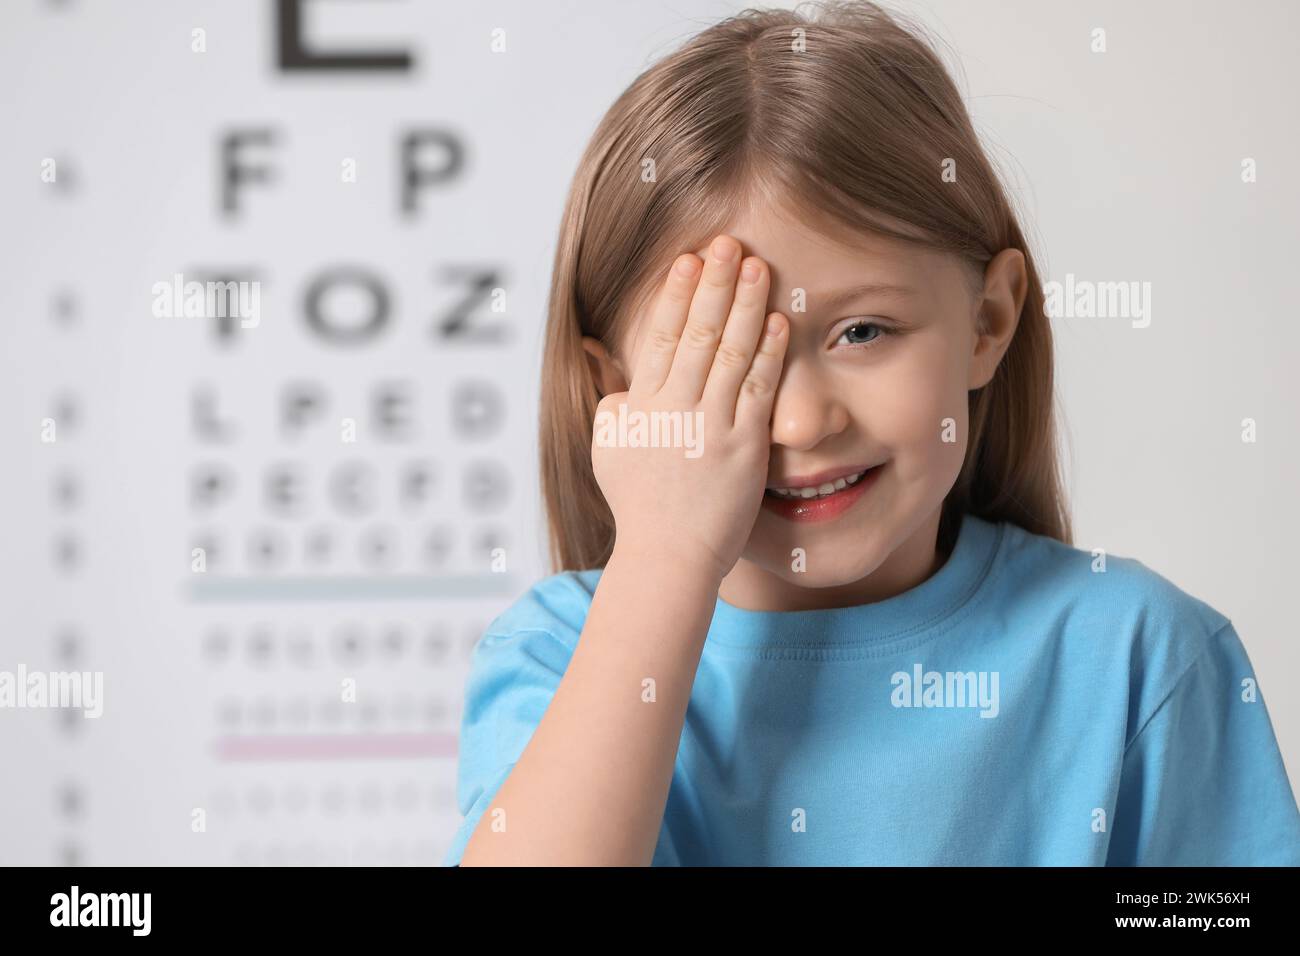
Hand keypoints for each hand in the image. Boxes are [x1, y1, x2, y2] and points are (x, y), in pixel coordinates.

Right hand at [591, 234, 787, 582]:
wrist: (667, 556)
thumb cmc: (639, 508)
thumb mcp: (609, 451)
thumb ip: (613, 406)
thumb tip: (612, 371)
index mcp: (640, 406)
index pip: (661, 337)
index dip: (676, 294)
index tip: (688, 259)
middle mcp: (674, 409)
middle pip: (698, 333)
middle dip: (714, 283)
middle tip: (728, 243)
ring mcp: (710, 426)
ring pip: (730, 352)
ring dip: (746, 304)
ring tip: (758, 267)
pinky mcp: (743, 447)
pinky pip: (758, 390)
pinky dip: (769, 353)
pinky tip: (779, 321)